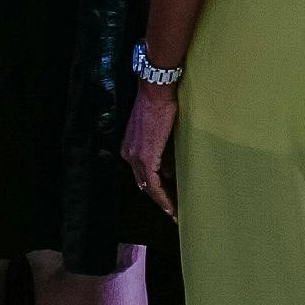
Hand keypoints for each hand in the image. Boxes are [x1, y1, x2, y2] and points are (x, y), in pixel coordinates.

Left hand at [121, 81, 178, 217]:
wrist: (156, 93)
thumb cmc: (160, 105)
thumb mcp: (159, 132)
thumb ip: (161, 152)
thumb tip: (168, 171)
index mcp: (129, 148)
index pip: (141, 174)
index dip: (154, 188)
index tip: (166, 199)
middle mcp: (129, 154)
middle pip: (144, 183)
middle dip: (158, 198)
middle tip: (172, 210)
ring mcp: (135, 157)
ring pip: (149, 186)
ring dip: (163, 200)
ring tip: (175, 211)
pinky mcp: (146, 158)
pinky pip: (154, 184)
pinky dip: (163, 197)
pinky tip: (172, 207)